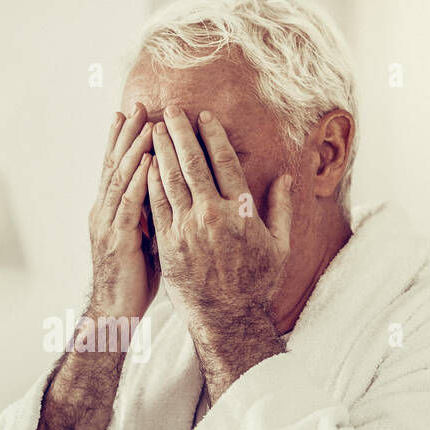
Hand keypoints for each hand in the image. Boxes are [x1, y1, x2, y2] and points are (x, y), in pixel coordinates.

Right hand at [88, 103, 157, 319]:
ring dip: (133, 149)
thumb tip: (171, 193)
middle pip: (114, 165)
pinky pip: (128, 204)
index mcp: (109, 212)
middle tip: (137, 105)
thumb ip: (151, 214)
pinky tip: (148, 162)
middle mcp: (103, 212)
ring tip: (145, 123)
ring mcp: (108, 225)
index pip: (117, 169)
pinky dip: (138, 180)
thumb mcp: (144, 241)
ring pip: (120, 179)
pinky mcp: (117, 239)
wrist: (114, 313)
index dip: (124, 141)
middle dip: (126, 134)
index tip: (134, 114)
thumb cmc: (132, 280)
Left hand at [147, 105, 291, 344]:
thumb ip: (280, 209)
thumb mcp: (279, 247)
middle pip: (193, 163)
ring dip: (161, 151)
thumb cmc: (257, 284)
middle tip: (170, 110)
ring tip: (153, 130)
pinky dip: (149, 182)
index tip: (204, 116)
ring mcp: (187, 229)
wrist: (228, 319)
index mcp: (240, 212)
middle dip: (180, 133)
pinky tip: (144, 165)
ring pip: (170, 180)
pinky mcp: (167, 244)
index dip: (213, 136)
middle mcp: (212, 215)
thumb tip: (285, 178)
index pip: (225, 162)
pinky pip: (156, 206)